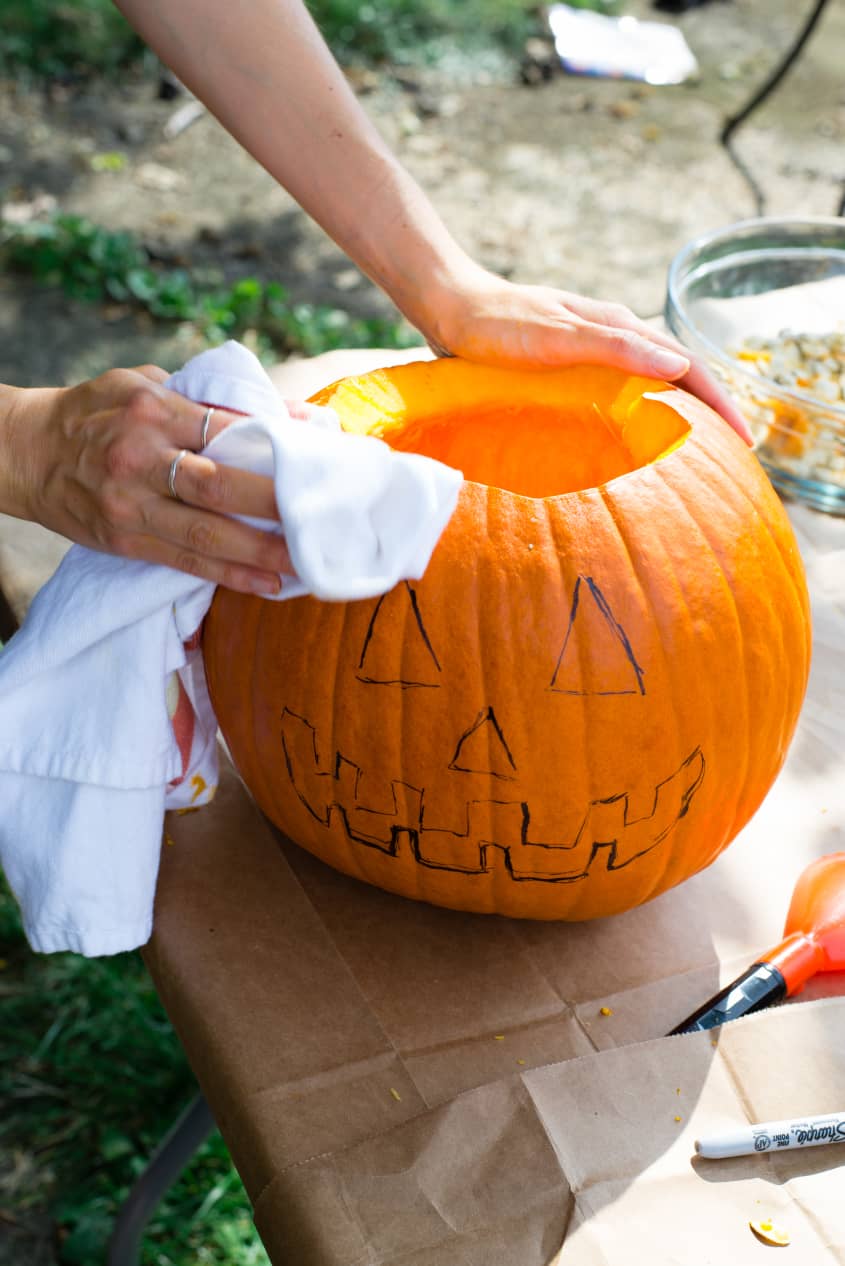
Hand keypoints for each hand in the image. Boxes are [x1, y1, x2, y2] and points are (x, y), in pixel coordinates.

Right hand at [5, 365, 311, 593]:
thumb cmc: (96, 412)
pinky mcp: (125, 541)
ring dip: (261, 549)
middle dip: (274, 503)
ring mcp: (131, 504)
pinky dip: (230, 573)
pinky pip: (186, 561)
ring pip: (206, 531)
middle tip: (322, 514)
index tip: (319, 454)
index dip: (275, 441)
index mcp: (150, 410)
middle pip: (219, 484)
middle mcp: (140, 458)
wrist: (26, 452)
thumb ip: (206, 399)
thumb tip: (283, 412)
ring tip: (306, 560)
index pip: (223, 427)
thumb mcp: (143, 384)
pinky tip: (268, 583)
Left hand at [426, 269, 753, 444]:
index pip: (686, 366)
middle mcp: (610, 337)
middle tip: (731, 452)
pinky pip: (616, 392)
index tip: (744, 440)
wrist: (447, 306)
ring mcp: (588, 351)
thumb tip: (679, 365)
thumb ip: (614, 349)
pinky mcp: (565, 365)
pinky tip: (630, 438)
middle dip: (708, 409)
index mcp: (617, 328)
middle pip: (675, 373)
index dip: (719, 402)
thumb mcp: (556, 338)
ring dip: (676, 411)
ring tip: (693, 451)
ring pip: (648, 382)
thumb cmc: (496, 325)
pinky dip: (638, 413)